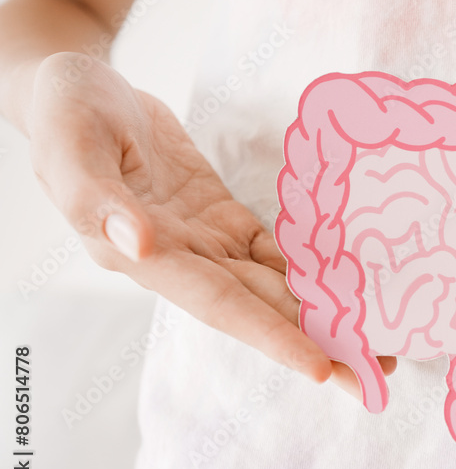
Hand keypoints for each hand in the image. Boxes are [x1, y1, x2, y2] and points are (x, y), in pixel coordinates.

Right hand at [26, 53, 395, 395]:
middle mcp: (183, 261)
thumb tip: (141, 245)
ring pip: (274, 288)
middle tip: (375, 374)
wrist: (80, 94)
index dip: (271, 337)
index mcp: (146, 257)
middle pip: (262, 310)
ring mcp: (207, 242)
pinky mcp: (223, 219)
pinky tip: (351, 289)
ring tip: (377, 344)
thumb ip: (99, 201)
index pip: (221, 307)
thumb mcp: (71, 149)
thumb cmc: (66, 118)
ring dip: (324, 319)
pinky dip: (311, 271)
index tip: (320, 368)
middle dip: (317, 344)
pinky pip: (274, 251)